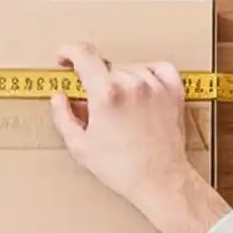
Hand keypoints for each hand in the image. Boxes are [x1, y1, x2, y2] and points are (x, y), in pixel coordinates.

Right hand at [48, 43, 230, 232]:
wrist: (160, 181)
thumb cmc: (122, 168)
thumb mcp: (80, 146)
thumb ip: (63, 116)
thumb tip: (59, 98)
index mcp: (106, 94)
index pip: (83, 54)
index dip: (68, 51)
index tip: (64, 57)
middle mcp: (132, 83)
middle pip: (105, 66)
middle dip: (95, 81)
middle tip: (95, 104)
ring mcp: (155, 86)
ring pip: (130, 68)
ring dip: (120, 80)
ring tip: (120, 106)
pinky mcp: (173, 93)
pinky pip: (160, 68)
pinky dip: (149, 72)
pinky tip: (142, 84)